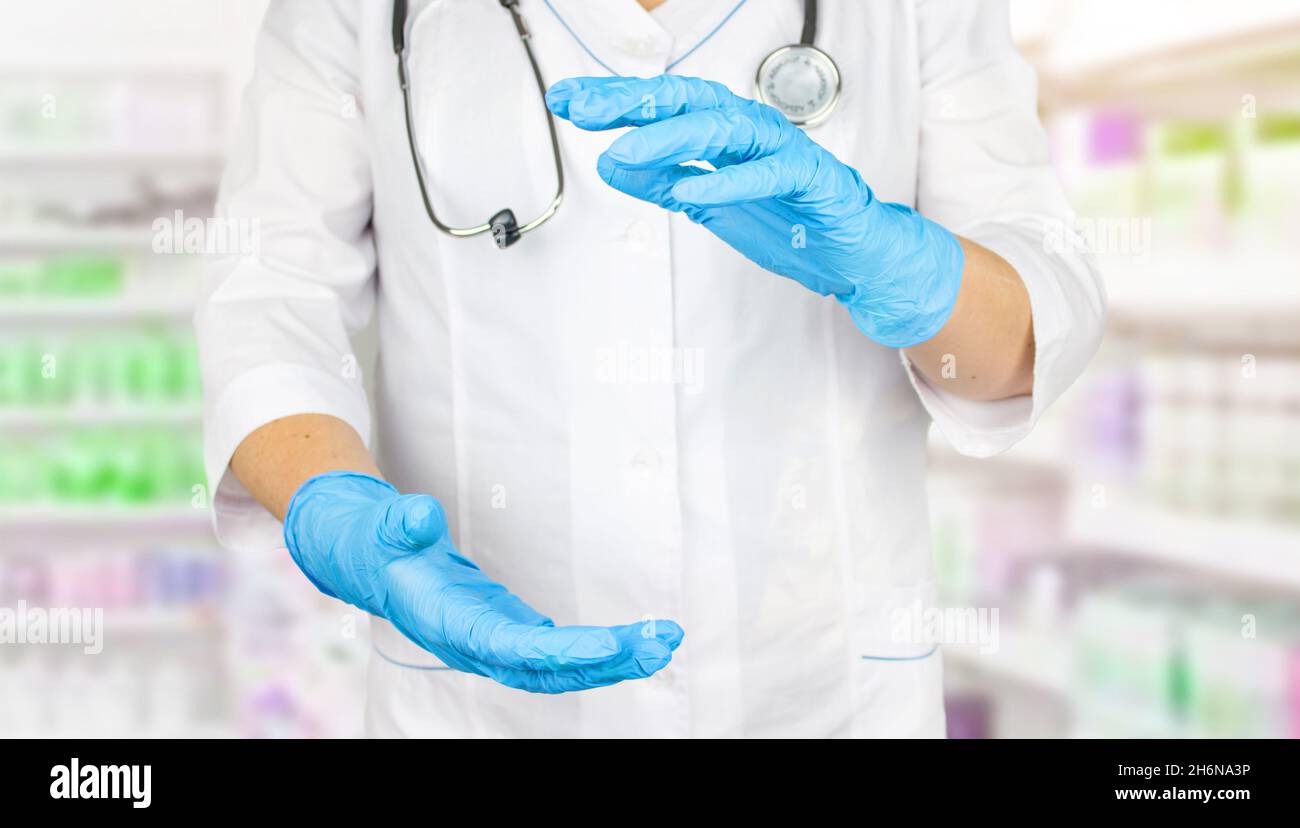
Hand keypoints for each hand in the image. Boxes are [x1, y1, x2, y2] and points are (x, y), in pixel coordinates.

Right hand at [283, 471, 682, 692]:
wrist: (361, 555)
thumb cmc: (371, 540)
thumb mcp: (379, 524)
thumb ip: (399, 522)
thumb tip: (420, 514)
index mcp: (446, 621)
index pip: (510, 646)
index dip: (560, 652)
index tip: (610, 646)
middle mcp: (473, 641)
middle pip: (547, 667)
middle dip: (605, 662)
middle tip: (661, 644)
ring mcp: (492, 639)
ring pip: (557, 665)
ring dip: (610, 659)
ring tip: (661, 643)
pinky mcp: (504, 627)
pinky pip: (555, 651)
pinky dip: (595, 649)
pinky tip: (632, 641)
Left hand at [545, 75, 965, 347]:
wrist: (850, 254)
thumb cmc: (788, 220)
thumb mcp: (708, 202)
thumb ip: (664, 180)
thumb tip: (612, 163)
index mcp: (724, 131)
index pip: (662, 104)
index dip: (613, 100)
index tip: (566, 101)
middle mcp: (751, 129)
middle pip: (687, 100)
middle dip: (632, 101)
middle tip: (583, 109)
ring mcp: (782, 150)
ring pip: (723, 128)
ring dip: (669, 138)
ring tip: (624, 152)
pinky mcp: (810, 179)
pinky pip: (767, 174)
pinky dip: (728, 180)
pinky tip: (689, 187)